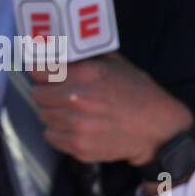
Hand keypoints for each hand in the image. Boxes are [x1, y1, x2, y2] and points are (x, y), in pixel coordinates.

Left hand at [30, 52, 193, 165]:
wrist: (158, 129)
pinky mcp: (77, 146)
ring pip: (43, 116)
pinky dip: (58, 132)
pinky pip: (50, 136)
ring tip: (74, 111)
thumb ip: (83, 57)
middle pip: (36, 95)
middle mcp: (77, 99)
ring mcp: (76, 125)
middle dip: (46, 93)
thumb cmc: (137, 94)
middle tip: (60, 94)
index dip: (39, 71)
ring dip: (53, 113)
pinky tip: (77, 126)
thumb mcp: (115, 64)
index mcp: (86, 74)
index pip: (38, 70)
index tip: (42, 73)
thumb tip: (54, 50)